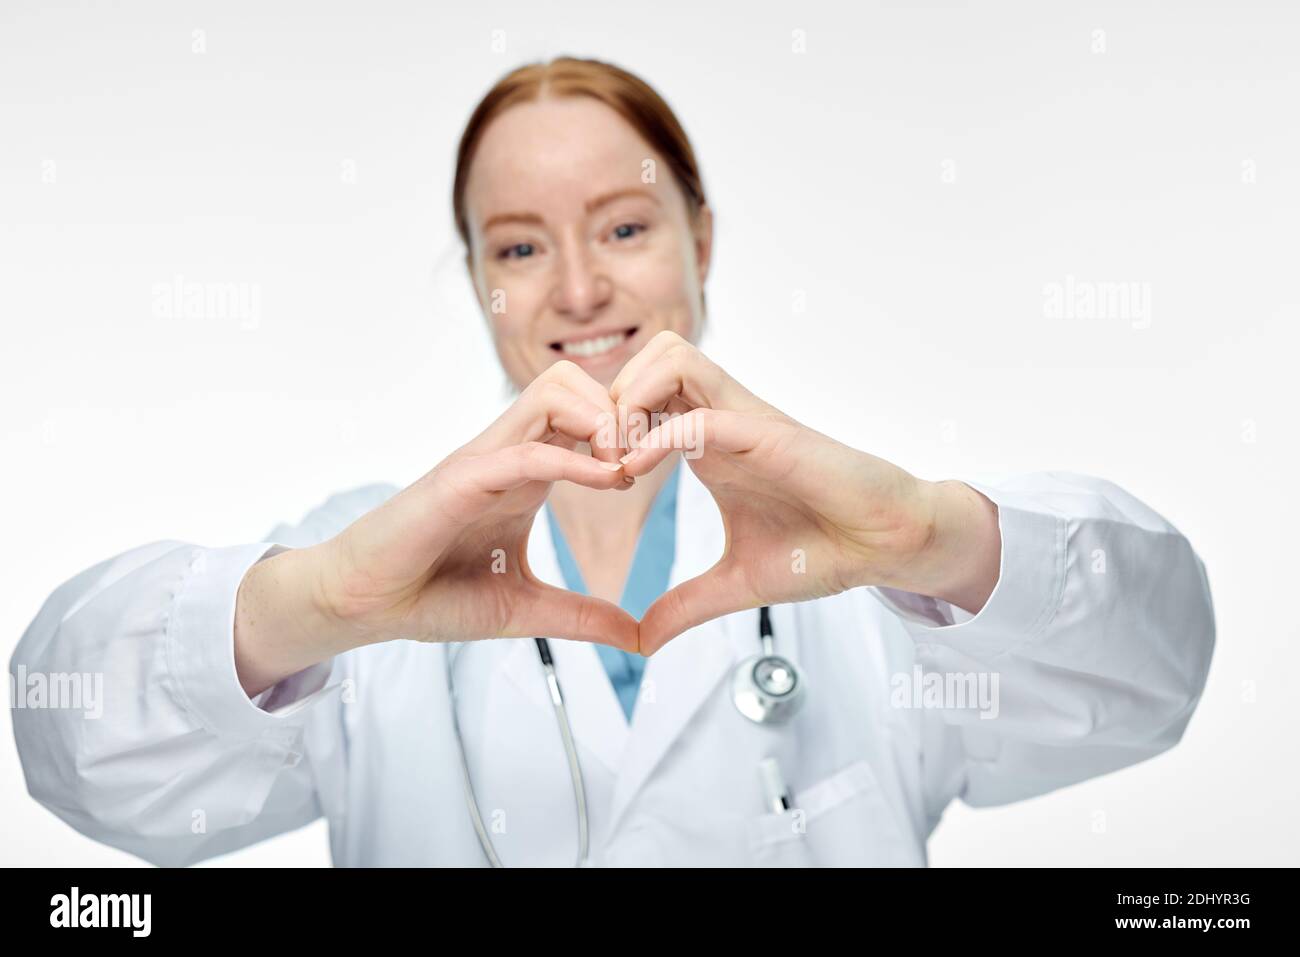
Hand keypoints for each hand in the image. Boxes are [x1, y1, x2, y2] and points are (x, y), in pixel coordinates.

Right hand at [235, 361, 637, 694]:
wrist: (362, 605)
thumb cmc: (431, 595)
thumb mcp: (526, 610)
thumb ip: (583, 617)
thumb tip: (638, 637)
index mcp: (527, 472)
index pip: (588, 415)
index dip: (635, 428)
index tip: (668, 463)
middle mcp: (508, 452)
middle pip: (576, 381)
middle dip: (625, 407)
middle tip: (653, 456)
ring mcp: (484, 459)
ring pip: (554, 391)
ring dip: (602, 420)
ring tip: (628, 468)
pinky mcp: (460, 478)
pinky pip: (527, 448)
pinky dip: (573, 459)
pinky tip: (608, 482)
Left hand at [610, 332, 1001, 653]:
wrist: (888, 546)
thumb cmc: (824, 549)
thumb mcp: (735, 584)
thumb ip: (684, 606)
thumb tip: (640, 641)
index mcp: (707, 443)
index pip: (641, 394)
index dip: (602, 422)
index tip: (582, 474)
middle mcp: (722, 419)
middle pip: (648, 357)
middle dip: (605, 396)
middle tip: (590, 456)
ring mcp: (746, 420)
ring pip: (671, 358)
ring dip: (629, 400)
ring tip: (614, 459)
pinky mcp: (770, 433)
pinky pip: (702, 413)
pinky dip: (660, 435)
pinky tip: (636, 472)